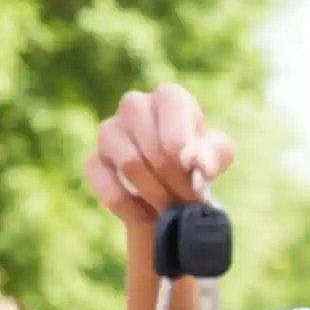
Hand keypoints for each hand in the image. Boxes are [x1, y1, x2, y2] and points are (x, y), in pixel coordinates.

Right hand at [85, 83, 235, 225]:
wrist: (169, 186)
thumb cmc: (195, 162)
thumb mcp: (216, 156)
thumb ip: (213, 155)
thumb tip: (200, 166)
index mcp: (169, 97)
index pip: (173, 123)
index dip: (185, 155)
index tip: (198, 178)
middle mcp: (135, 105)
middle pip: (155, 149)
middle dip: (175, 182)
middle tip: (188, 200)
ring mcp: (109, 130)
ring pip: (131, 165)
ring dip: (156, 194)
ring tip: (171, 207)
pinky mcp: (93, 160)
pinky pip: (110, 189)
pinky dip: (133, 209)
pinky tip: (147, 213)